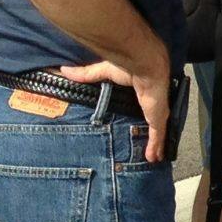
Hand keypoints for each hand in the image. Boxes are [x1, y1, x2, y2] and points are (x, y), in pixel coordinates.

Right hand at [58, 46, 171, 162]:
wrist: (144, 62)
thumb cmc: (128, 64)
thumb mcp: (103, 72)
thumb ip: (86, 74)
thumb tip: (64, 70)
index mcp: (142, 93)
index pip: (143, 107)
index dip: (142, 116)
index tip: (139, 123)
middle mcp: (152, 104)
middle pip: (154, 122)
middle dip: (154, 134)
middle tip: (151, 146)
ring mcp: (157, 112)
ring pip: (158, 133)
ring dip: (157, 145)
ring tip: (157, 157)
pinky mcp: (158, 118)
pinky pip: (158, 136)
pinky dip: (156, 147)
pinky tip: (154, 158)